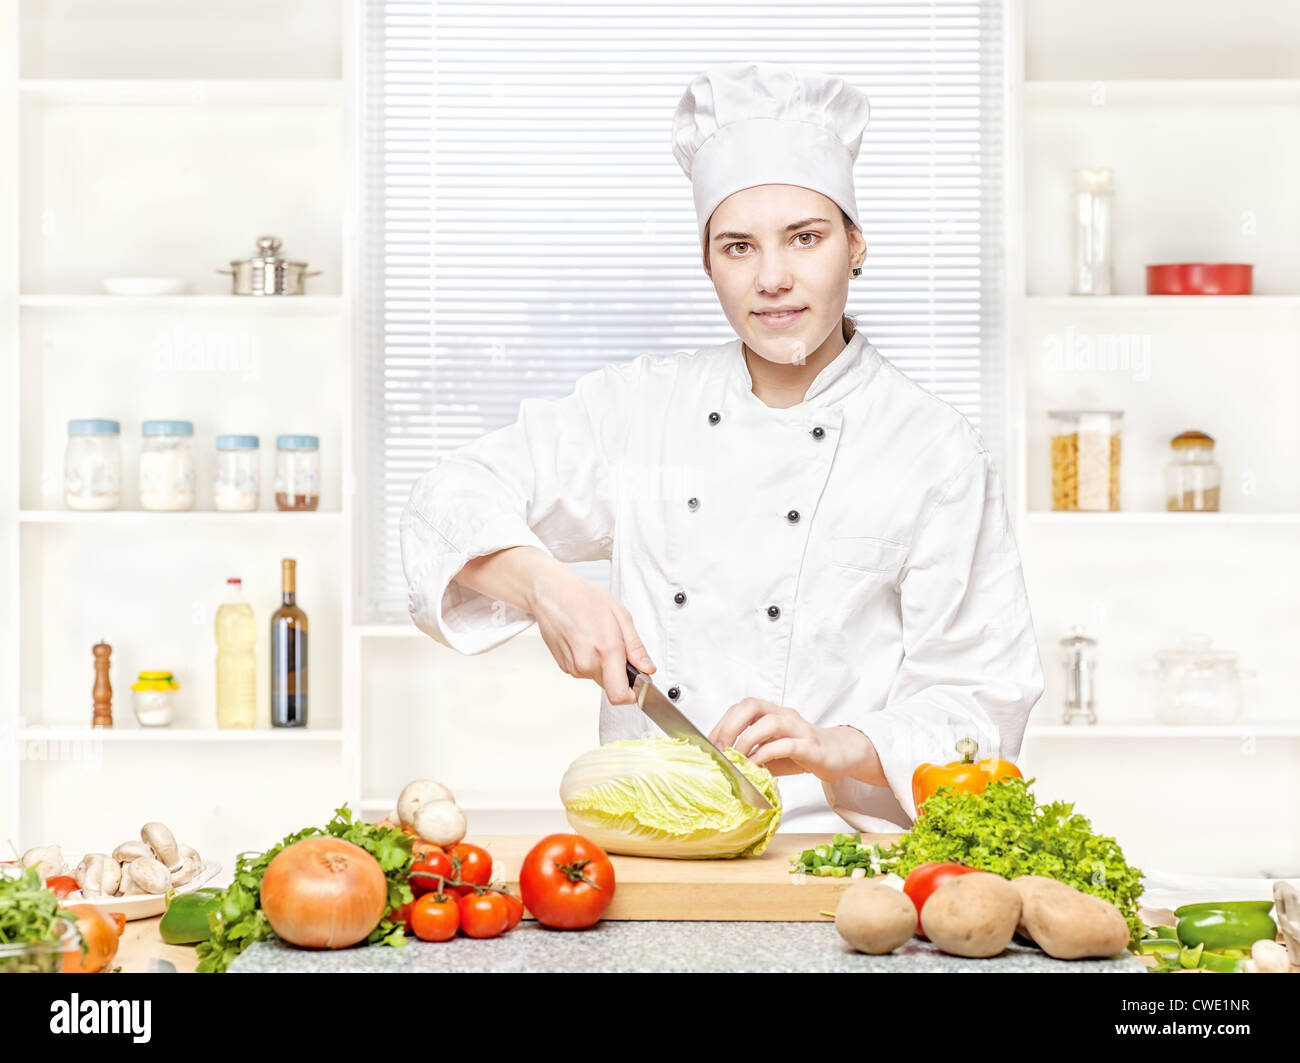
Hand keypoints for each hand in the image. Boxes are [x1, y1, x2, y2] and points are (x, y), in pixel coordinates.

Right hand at [524, 562, 654, 705]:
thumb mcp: (620, 615)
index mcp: (605, 650)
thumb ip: (636, 647)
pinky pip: (586, 671)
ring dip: (604, 664)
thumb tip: (647, 668)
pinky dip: (591, 660)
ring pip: (598, 677)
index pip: (619, 695)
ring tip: (598, 637)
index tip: (638, 683)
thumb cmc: (583, 597)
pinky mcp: (564, 666)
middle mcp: (586, 663)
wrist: (551, 592)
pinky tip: (586, 639)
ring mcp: (573, 666)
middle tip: (616, 645)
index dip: (633, 694)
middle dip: (619, 672)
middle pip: (612, 685)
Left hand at [707, 698, 874, 783]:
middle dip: (731, 726)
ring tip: (738, 759)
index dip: (723, 722)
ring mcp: (799, 729)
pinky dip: (768, 753)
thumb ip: (750, 754)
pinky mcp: (811, 747)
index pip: (742, 707)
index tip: (709, 744)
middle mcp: (785, 715)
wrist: (838, 755)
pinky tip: (757, 765)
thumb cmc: (800, 753)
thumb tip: (721, 764)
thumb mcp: (770, 752)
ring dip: (748, 740)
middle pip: (753, 706)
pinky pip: (788, 744)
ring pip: (771, 722)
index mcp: (772, 712)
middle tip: (720, 748)